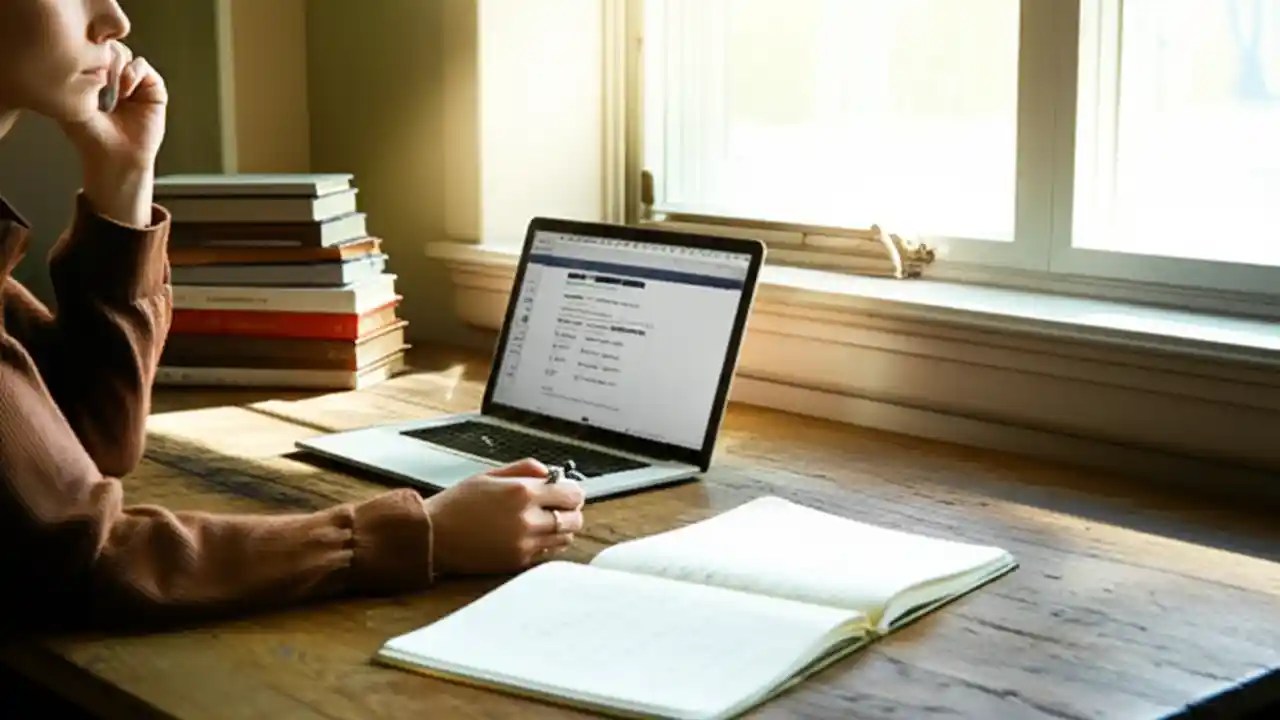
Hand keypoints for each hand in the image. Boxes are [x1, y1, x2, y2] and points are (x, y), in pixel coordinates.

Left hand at [60, 41, 167, 226]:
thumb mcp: (73, 102)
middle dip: (102, 59)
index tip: (81, 71)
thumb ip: (78, 76)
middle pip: (109, 48)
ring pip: (126, 55)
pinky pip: (143, 67)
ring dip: (116, 67)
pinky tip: (125, 92)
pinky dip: (133, 74)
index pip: (91, 52)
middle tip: (97, 79)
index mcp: (94, 81)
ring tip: (112, 90)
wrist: (116, 158)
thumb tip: (91, 54)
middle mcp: (114, 80)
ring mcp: (135, 85)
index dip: (87, 54)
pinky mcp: (153, 91)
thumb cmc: (92, 138)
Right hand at [423, 458, 585, 575]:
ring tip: (544, 521)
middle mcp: (527, 520)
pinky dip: (546, 543)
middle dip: (570, 510)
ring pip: (565, 537)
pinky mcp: (518, 562)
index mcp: (521, 492)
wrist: (433, 536)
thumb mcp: (489, 475)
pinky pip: (547, 552)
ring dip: (561, 528)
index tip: (566, 490)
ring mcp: (524, 544)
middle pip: (574, 518)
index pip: (571, 494)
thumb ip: (524, 469)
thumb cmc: (457, 504)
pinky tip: (531, 534)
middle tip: (558, 506)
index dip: (572, 491)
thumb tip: (549, 472)